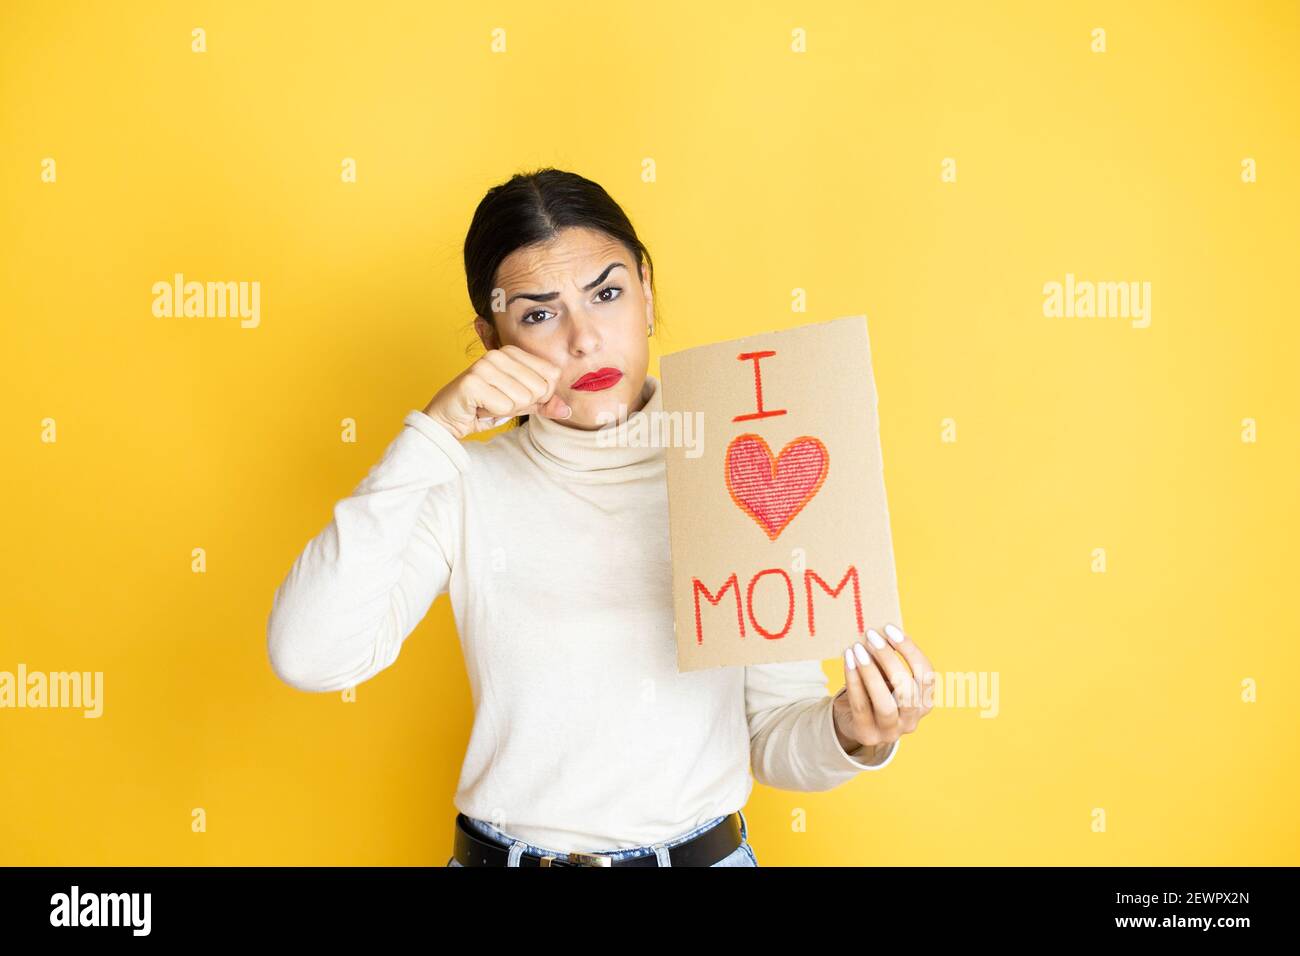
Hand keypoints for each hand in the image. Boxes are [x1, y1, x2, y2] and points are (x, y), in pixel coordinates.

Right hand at [423, 345, 571, 438]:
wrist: (447, 419)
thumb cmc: (483, 408)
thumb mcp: (519, 404)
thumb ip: (543, 404)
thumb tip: (567, 410)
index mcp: (512, 352)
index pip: (552, 374)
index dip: (541, 395)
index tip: (516, 396)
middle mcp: (498, 354)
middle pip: (539, 387)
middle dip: (523, 404)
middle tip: (499, 402)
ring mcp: (484, 366)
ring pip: (523, 398)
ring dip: (506, 410)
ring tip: (488, 404)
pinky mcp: (472, 383)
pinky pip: (504, 406)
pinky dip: (494, 414)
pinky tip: (479, 408)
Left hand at [833, 624, 934, 755]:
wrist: (852, 721)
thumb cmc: (874, 691)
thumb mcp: (886, 675)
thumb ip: (888, 659)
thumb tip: (881, 634)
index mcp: (924, 702)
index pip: (927, 675)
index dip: (910, 650)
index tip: (890, 629)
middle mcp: (912, 720)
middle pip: (907, 690)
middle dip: (889, 659)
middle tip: (871, 636)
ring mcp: (890, 731)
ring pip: (885, 704)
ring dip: (871, 673)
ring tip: (858, 649)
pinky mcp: (867, 734)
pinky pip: (860, 706)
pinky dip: (853, 681)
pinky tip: (848, 660)